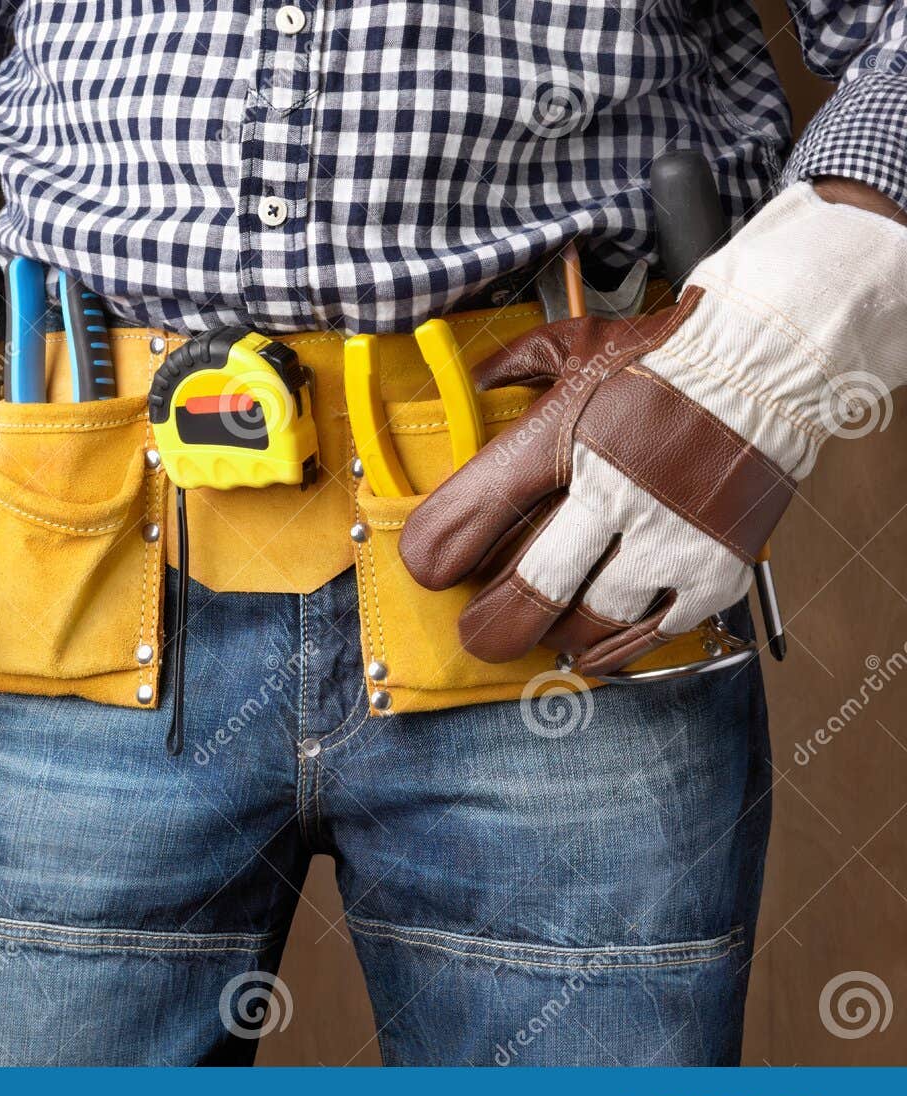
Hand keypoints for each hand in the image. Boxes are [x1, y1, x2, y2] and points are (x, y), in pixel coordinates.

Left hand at [400, 182, 906, 675]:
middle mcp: (614, 492)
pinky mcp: (716, 568)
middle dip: (494, 620)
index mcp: (565, 438)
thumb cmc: (668, 354)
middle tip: (479, 631)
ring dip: (559, 632)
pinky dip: (619, 647)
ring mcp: (670, 535)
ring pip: (591, 618)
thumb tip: (473, 378)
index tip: (429, 568)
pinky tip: (597, 647)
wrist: (772, 360)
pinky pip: (654, 632)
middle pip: (532, 587)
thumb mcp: (577, 343)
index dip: (441, 549)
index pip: (478, 509)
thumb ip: (515, 364)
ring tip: (547, 629)